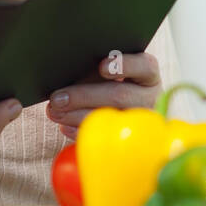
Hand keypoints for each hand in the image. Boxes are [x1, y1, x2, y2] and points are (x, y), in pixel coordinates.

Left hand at [45, 52, 161, 138]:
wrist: (125, 109)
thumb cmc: (112, 83)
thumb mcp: (110, 71)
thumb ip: (96, 68)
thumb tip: (67, 68)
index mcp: (148, 75)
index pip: (145, 66)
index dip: (124, 65)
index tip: (102, 67)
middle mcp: (150, 98)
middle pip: (119, 95)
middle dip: (84, 96)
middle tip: (58, 99)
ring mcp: (142, 121)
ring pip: (110, 119)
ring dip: (77, 116)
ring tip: (54, 112)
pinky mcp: (131, 140)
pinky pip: (104, 138)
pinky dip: (81, 132)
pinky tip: (65, 127)